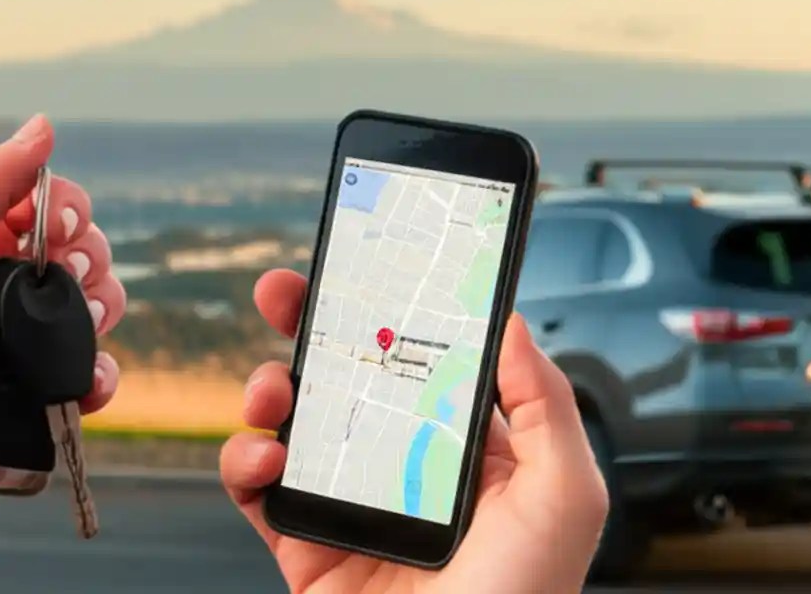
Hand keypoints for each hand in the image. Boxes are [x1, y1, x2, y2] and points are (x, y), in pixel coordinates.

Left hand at [0, 115, 125, 588]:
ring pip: (96, 311)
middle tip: (66, 290)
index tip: (57, 232)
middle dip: (90, 267)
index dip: (67, 211)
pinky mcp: (41, 393)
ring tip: (74, 340)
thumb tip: (43, 127)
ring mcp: (22, 343)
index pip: (45, 204)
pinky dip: (101, 376)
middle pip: (81, 254)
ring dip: (101, 319)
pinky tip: (83, 386)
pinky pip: (96, 371)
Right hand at [221, 269, 608, 593]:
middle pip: (350, 375)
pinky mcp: (306, 542)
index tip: (368, 266)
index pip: (426, 358)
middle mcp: (407, 466)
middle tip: (283, 291)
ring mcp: (353, 502)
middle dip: (311, 324)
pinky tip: (265, 457)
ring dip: (270, 388)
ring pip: (296, 420)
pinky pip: (259, 488)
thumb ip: (547, 404)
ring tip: (273, 391)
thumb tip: (514, 323)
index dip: (394, 310)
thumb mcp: (565, 496)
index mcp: (470, 447)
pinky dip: (245, 461)